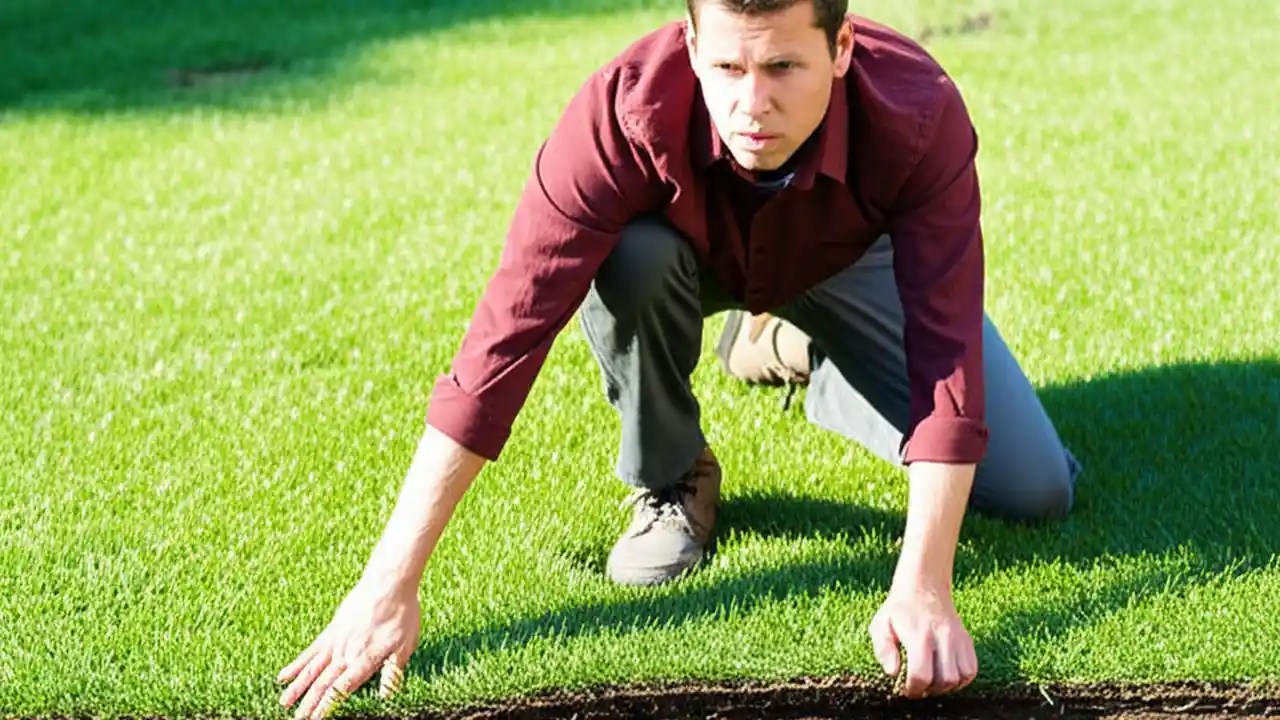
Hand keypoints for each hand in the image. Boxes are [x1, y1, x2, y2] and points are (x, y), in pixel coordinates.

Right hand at [277, 581, 420, 719]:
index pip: (342, 689)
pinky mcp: (331, 632)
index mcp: (364, 659)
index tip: (316, 719)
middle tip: (298, 719)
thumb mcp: (405, 645)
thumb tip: (386, 695)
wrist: (388, 583)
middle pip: (324, 683)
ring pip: (312, 669)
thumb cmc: (401, 614)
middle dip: (310, 703)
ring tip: (284, 703)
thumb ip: (393, 672)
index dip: (329, 705)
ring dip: (298, 688)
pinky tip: (283, 675)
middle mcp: (346, 653)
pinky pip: (310, 651)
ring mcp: (336, 642)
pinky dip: (296, 664)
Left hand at [867, 583, 976, 698]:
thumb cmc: (900, 608)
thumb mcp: (880, 624)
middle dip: (930, 690)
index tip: (906, 690)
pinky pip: (972, 669)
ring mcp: (958, 638)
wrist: (924, 585)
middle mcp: (942, 637)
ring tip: (932, 681)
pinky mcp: (967, 639)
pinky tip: (946, 674)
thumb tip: (893, 672)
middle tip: (919, 687)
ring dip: (946, 686)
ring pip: (961, 677)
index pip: (922, 674)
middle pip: (945, 680)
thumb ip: (882, 649)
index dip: (913, 689)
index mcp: (919, 635)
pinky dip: (961, 679)